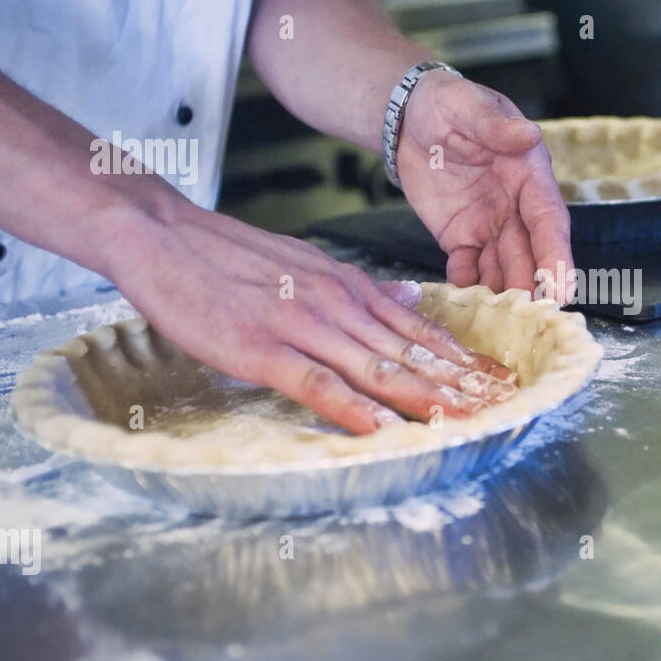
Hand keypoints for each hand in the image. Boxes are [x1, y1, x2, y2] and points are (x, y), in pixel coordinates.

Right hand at [105, 195, 516, 433]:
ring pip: (376, 368)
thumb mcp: (307, 263)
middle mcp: (336, 304)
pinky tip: (383, 427)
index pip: (418, 328)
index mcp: (347, 285)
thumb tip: (408, 296)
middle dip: (458, 385)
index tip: (495, 381)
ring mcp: (300, 326)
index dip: (460, 359)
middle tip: (500, 409)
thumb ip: (359, 287)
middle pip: (409, 353)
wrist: (160, 233)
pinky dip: (354, 407)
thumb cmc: (227, 254)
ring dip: (424, 399)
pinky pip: (318, 383)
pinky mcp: (261, 348)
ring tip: (463, 424)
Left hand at [393, 72, 573, 300]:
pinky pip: (467, 269)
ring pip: (502, 267)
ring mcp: (489, 225)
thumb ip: (496, 125)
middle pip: (529, 253)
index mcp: (528, 174)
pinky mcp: (461, 238)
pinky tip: (464, 306)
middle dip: (532, 286)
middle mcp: (515, 206)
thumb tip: (529, 134)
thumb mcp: (467, 105)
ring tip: (502, 323)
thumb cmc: (446, 103)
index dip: (557, 255)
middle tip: (532, 318)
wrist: (409, 118)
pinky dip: (466, 288)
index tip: (564, 288)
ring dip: (504, 294)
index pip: (548, 220)